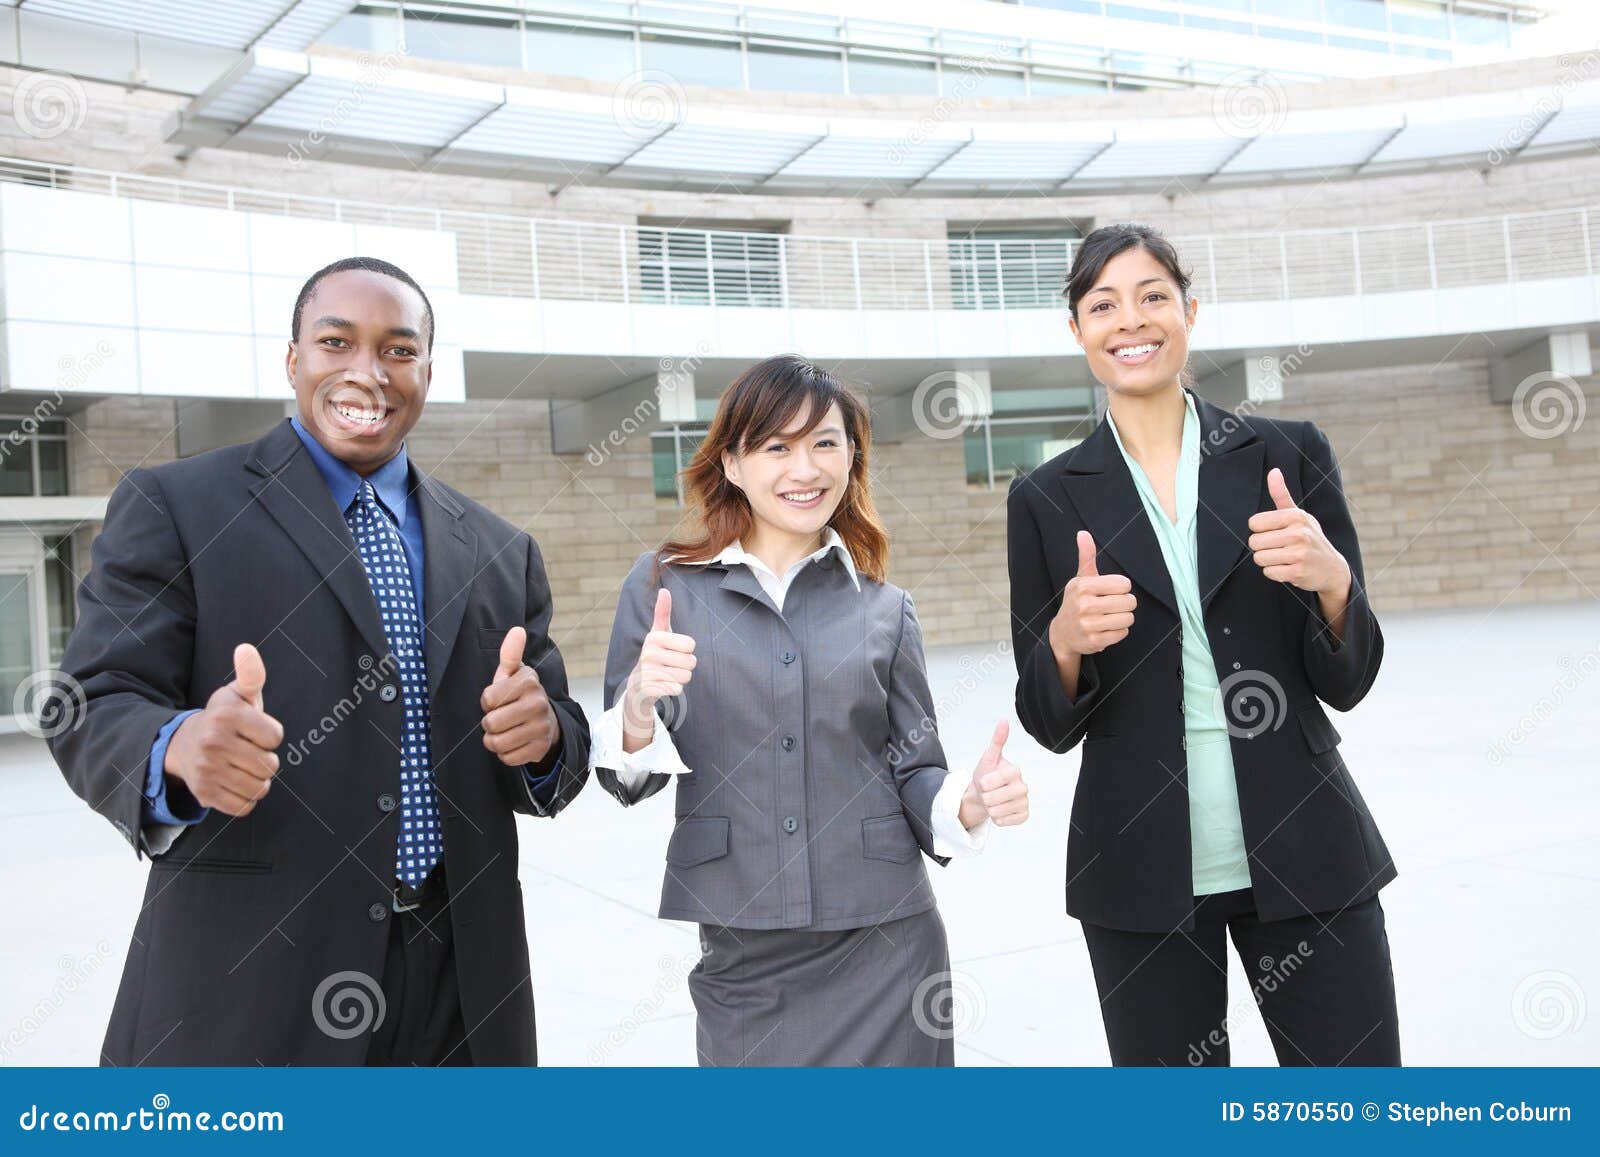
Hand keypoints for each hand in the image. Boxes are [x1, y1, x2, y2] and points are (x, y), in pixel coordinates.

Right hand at [164, 643, 283, 816]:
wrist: (185, 744)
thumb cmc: (223, 718)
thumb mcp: (237, 694)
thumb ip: (251, 674)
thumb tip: (246, 649)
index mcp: (226, 716)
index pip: (275, 737)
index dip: (269, 735)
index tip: (253, 730)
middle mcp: (213, 742)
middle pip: (270, 765)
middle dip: (265, 759)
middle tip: (245, 749)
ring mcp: (207, 770)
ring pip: (260, 787)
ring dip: (257, 779)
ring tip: (240, 765)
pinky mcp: (205, 794)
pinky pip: (245, 806)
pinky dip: (246, 798)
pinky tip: (233, 781)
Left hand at [480, 626, 558, 765]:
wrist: (547, 722)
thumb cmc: (521, 695)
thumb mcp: (514, 673)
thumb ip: (509, 654)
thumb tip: (517, 630)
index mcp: (529, 682)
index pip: (488, 699)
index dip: (487, 702)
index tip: (498, 699)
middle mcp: (538, 704)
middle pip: (491, 723)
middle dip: (489, 723)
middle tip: (500, 717)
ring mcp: (541, 728)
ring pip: (497, 743)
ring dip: (494, 740)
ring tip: (504, 731)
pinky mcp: (540, 748)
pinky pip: (507, 758)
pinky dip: (505, 753)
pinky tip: (514, 742)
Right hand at [621, 589, 696, 749]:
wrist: (637, 684)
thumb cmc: (655, 654)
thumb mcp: (658, 633)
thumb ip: (662, 612)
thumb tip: (664, 590)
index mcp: (654, 637)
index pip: (691, 645)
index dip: (687, 650)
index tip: (673, 651)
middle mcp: (648, 653)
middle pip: (691, 662)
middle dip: (685, 666)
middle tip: (671, 665)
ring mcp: (647, 672)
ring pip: (686, 676)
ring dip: (681, 678)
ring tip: (667, 674)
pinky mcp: (649, 689)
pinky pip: (677, 689)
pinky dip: (674, 689)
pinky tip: (662, 685)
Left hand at [959, 720, 1027, 829]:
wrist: (984, 795)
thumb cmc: (986, 775)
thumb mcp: (988, 758)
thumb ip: (997, 741)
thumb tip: (1004, 721)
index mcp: (1015, 771)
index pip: (994, 780)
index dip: (984, 783)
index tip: (983, 781)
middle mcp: (1023, 786)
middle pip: (994, 798)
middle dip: (984, 797)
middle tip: (986, 793)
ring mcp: (1024, 801)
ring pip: (998, 812)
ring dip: (989, 808)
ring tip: (991, 801)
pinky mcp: (1023, 815)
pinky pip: (1006, 822)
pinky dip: (997, 819)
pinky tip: (998, 811)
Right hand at [1048, 530, 1136, 657]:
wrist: (1062, 633)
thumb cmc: (1077, 601)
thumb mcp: (1080, 579)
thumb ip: (1086, 556)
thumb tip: (1083, 533)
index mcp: (1084, 586)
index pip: (1124, 584)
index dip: (1121, 588)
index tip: (1109, 591)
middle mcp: (1085, 605)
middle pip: (1129, 601)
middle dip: (1125, 604)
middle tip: (1112, 606)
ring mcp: (1089, 625)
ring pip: (1128, 618)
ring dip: (1123, 618)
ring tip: (1110, 617)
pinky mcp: (1094, 641)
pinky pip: (1123, 633)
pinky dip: (1118, 631)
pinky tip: (1106, 629)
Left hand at [1247, 468, 1350, 595]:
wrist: (1332, 568)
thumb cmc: (1309, 538)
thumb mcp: (1298, 515)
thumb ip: (1281, 495)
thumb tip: (1273, 471)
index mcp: (1295, 516)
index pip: (1254, 523)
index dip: (1260, 530)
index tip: (1275, 532)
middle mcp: (1298, 533)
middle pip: (1254, 542)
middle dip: (1262, 547)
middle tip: (1280, 548)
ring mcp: (1299, 553)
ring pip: (1259, 558)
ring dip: (1268, 561)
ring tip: (1284, 558)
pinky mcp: (1298, 572)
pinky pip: (1268, 572)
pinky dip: (1274, 573)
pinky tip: (1288, 568)